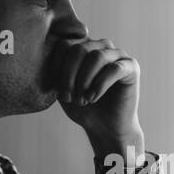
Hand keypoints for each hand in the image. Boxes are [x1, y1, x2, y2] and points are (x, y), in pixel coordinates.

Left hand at [48, 37, 142, 151]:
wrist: (106, 129)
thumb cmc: (83, 108)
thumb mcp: (62, 88)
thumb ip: (55, 71)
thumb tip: (42, 56)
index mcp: (83, 47)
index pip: (65, 44)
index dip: (57, 67)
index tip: (57, 90)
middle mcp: (101, 46)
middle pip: (79, 48)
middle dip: (69, 75)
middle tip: (69, 97)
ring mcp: (118, 54)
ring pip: (96, 56)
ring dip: (84, 81)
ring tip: (82, 100)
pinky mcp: (131, 67)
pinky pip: (114, 68)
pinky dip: (100, 85)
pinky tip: (93, 98)